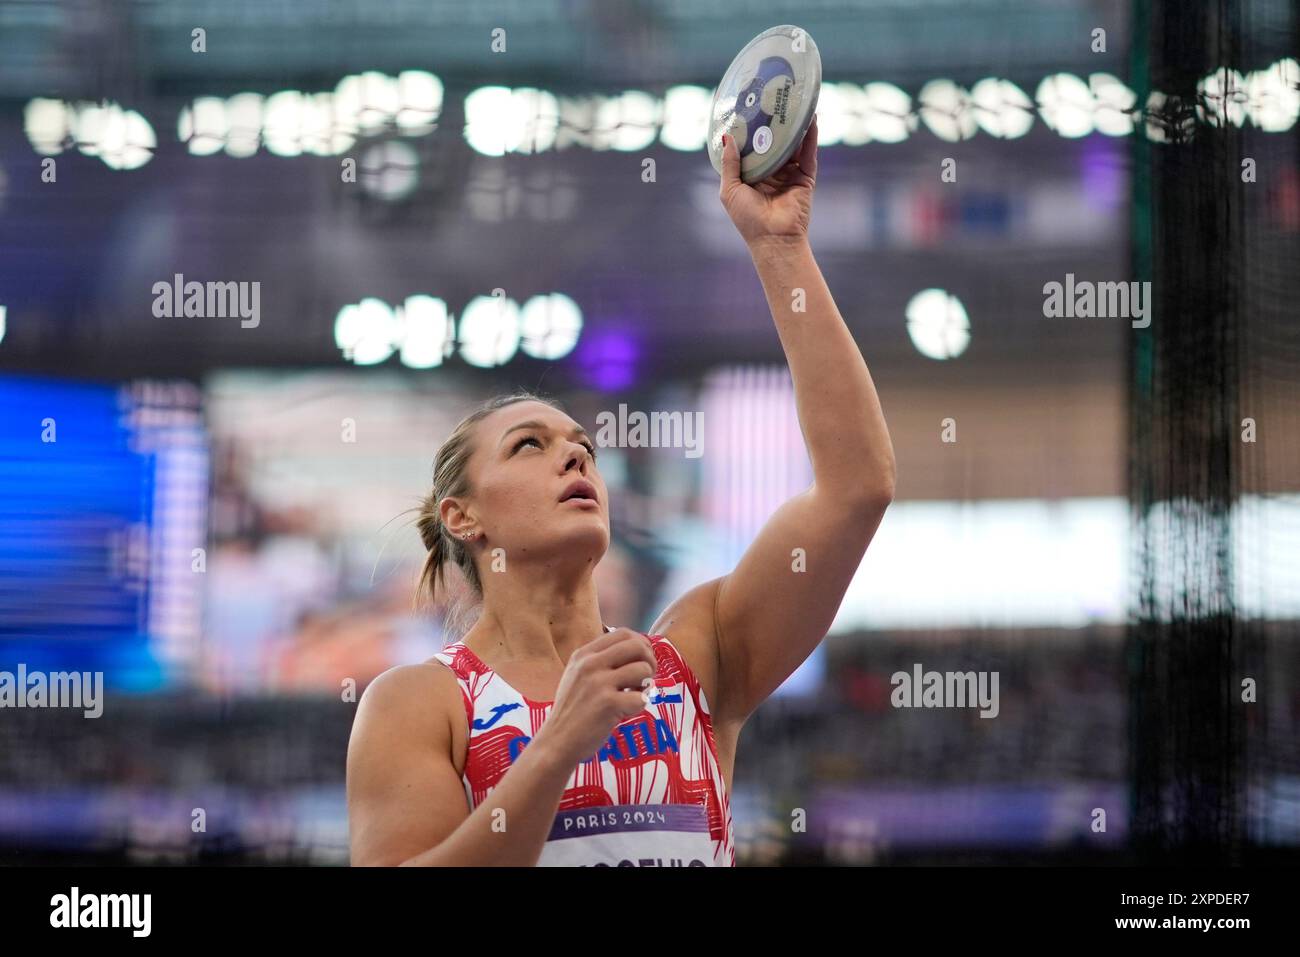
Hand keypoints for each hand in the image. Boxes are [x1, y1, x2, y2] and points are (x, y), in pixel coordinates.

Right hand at [536, 628, 656, 765]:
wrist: (557, 742)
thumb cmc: (572, 711)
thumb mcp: (577, 675)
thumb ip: (601, 661)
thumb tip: (639, 649)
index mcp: (584, 654)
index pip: (624, 633)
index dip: (641, 645)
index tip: (641, 661)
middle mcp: (590, 664)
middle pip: (637, 646)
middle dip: (650, 661)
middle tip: (644, 679)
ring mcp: (599, 683)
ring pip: (643, 669)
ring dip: (646, 685)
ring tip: (633, 696)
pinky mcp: (608, 704)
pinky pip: (641, 698)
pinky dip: (639, 707)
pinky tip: (625, 713)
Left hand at [718, 113, 817, 249]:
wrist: (774, 238)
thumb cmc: (747, 219)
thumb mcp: (730, 189)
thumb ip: (730, 163)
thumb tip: (727, 137)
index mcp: (752, 176)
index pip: (751, 147)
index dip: (749, 130)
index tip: (747, 108)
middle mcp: (771, 172)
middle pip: (772, 142)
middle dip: (772, 122)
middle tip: (771, 98)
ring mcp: (789, 173)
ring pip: (791, 144)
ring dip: (792, 125)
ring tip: (793, 102)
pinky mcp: (805, 176)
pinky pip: (808, 152)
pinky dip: (810, 135)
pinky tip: (810, 117)